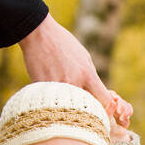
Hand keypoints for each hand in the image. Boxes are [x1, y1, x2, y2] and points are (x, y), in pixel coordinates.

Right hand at [18, 14, 132, 120]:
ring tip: (65, 101)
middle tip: (84, 109)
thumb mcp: (84, 57)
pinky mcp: (42, 88)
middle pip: (87, 108)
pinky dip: (54, 101)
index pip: (104, 100)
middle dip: (87, 110)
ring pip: (69, 108)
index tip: (103, 110)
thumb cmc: (63, 43)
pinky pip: (52, 102)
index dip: (106, 108)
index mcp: (88, 75)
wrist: (38, 34)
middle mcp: (74, 83)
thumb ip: (90, 78)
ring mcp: (58, 87)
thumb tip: (96, 95)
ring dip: (69, 108)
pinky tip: (51, 95)